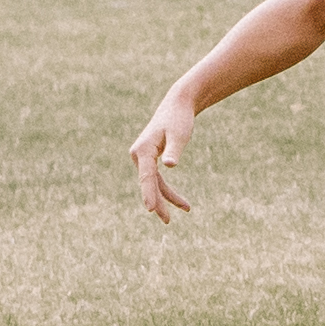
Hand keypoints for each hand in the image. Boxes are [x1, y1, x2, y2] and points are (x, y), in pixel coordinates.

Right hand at [129, 95, 197, 219]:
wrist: (177, 104)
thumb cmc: (179, 119)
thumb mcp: (179, 135)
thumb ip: (174, 150)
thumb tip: (169, 166)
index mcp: (143, 150)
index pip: (146, 176)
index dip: (149, 194)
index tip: (151, 210)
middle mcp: (138, 154)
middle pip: (148, 184)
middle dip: (158, 202)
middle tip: (167, 221)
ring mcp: (143, 157)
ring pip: (153, 183)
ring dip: (166, 198)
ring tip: (186, 209)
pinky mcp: (149, 158)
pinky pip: (156, 179)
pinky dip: (166, 190)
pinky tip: (180, 201)